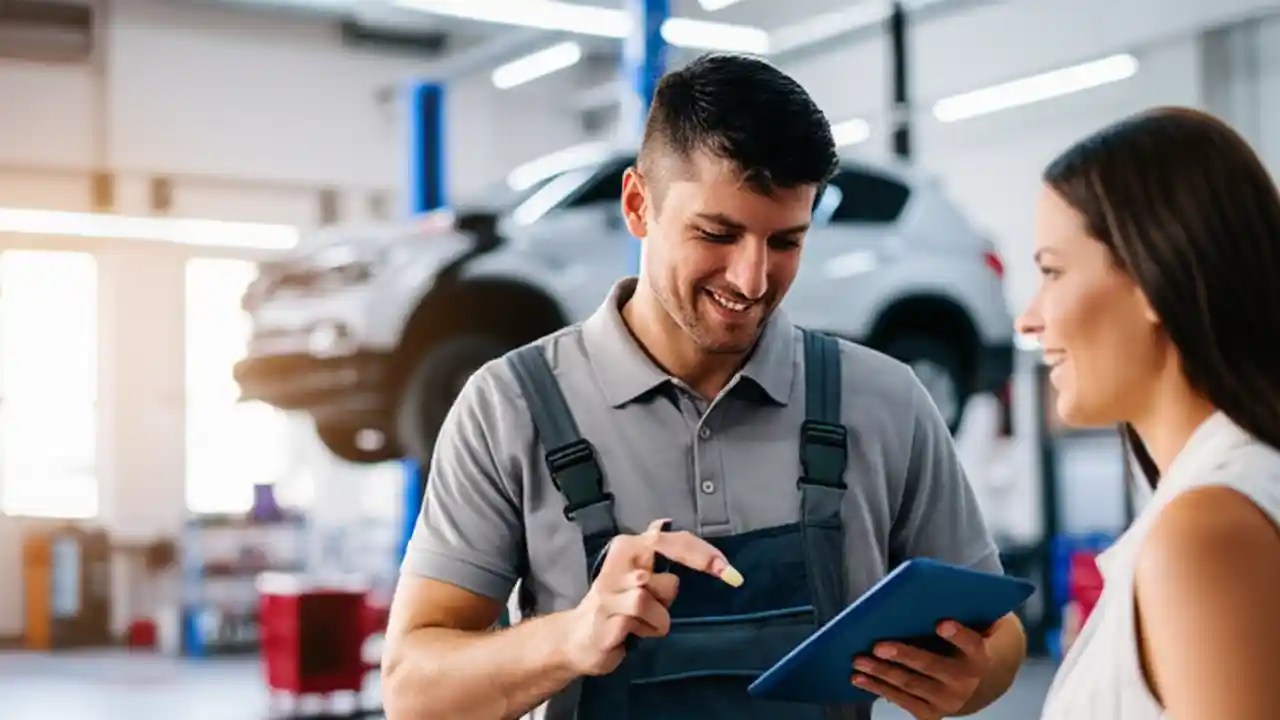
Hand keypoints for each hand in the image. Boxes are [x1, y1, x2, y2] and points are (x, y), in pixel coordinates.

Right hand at [562, 519, 739, 676]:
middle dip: (691, 569)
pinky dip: (650, 629)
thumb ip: (654, 551)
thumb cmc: (615, 604)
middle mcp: (619, 561)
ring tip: (644, 621)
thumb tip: (663, 522)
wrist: (578, 638)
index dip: (701, 551)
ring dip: (660, 614)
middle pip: (668, 556)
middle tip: (722, 576)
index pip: (669, 539)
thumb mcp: (634, 573)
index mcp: (627, 547)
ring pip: (659, 592)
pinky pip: (650, 619)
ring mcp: (611, 588)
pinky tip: (635, 633)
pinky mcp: (609, 615)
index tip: (729, 569)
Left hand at [850, 620, 991, 718]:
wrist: (981, 688)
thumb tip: (921, 592)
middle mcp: (965, 681)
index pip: (971, 643)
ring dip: (881, 672)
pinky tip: (859, 678)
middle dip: (904, 656)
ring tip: (859, 661)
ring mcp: (947, 701)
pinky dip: (878, 688)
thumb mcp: (970, 632)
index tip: (941, 624)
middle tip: (878, 646)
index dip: (957, 634)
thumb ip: (957, 616)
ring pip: (911, 685)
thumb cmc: (964, 648)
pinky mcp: (930, 713)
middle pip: (932, 667)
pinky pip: (901, 700)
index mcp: (978, 656)